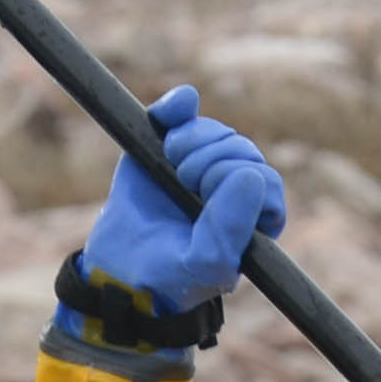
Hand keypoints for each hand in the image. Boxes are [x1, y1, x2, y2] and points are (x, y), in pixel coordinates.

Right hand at [82, 83, 286, 312]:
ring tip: (170, 164)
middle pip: (241, 150)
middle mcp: (233, 189)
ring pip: (216, 130)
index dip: (235, 176)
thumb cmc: (166, 276)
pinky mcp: (170, 143)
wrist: (116, 268)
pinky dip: (177, 105)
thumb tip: (248, 175)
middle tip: (183, 181)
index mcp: (252, 220)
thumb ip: (229, 230)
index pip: (264, 180)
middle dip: (211, 160)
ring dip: (193, 139)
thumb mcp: (202, 265)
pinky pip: (185, 107)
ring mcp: (203, 162)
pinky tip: (165, 117)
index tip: (203, 191)